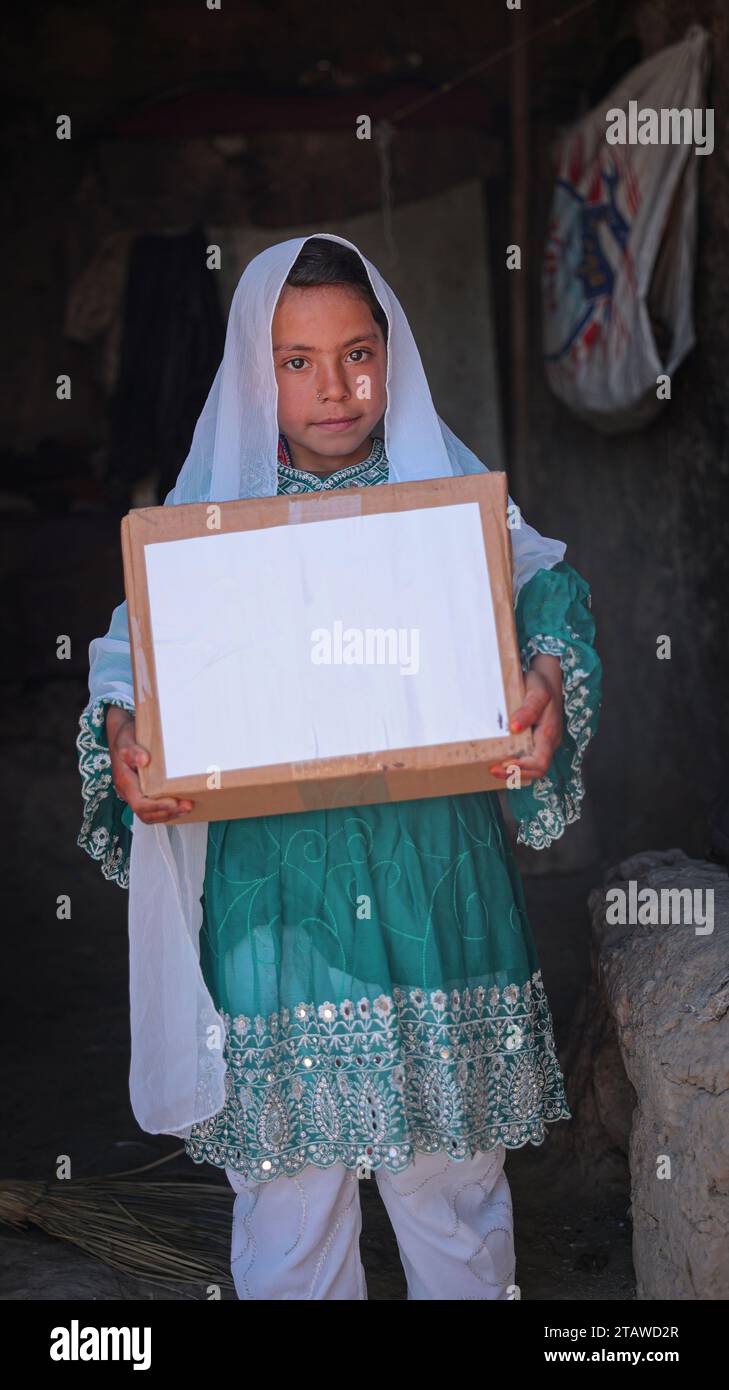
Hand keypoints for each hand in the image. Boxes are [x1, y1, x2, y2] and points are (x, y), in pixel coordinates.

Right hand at [106, 705, 194, 824]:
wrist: (124, 734)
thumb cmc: (125, 738)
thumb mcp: (126, 740)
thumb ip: (132, 751)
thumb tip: (143, 759)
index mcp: (125, 782)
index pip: (139, 804)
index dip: (157, 807)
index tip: (174, 802)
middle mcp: (131, 792)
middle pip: (147, 814)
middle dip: (168, 813)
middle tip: (188, 805)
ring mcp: (138, 793)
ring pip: (152, 814)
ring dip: (171, 813)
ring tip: (189, 806)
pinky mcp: (146, 792)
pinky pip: (156, 807)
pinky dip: (170, 809)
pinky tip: (182, 804)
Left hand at [489, 653, 562, 785]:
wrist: (545, 678)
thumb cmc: (541, 685)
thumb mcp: (536, 693)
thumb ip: (528, 709)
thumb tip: (515, 728)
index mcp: (550, 734)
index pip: (540, 763)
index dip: (522, 769)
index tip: (502, 764)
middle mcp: (548, 743)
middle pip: (535, 770)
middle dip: (514, 774)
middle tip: (492, 769)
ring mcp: (542, 743)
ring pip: (530, 767)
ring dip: (512, 772)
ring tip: (493, 768)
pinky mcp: (534, 740)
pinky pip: (526, 757)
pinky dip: (513, 764)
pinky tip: (498, 760)